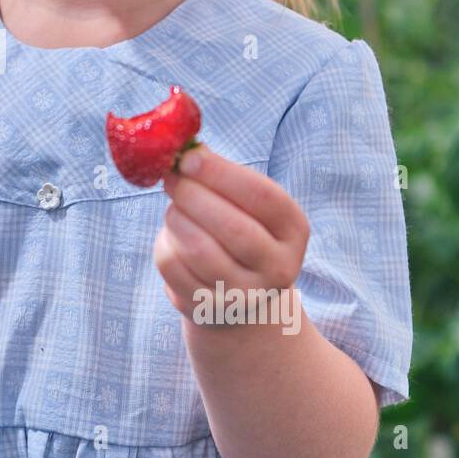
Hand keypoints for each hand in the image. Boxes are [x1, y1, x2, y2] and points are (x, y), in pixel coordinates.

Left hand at [154, 144, 310, 323]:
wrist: (240, 297)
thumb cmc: (239, 230)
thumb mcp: (245, 205)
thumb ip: (221, 176)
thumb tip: (185, 149)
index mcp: (294, 229)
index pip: (263, 197)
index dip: (221, 174)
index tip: (188, 158)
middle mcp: (279, 267)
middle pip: (232, 227)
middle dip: (193, 195)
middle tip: (171, 178)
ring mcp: (246, 294)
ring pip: (198, 249)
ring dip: (176, 219)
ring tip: (174, 208)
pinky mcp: (210, 308)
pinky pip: (174, 267)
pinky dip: (165, 244)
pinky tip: (173, 238)